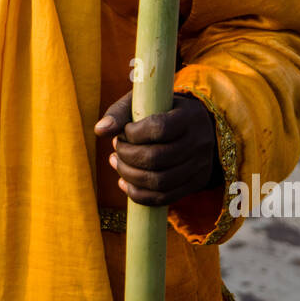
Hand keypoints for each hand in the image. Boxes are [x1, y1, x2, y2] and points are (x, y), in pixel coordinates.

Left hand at [94, 92, 220, 207]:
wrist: (197, 127)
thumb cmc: (162, 112)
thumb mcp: (144, 103)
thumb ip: (120, 113)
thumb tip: (99, 130)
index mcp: (189, 116)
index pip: (160, 128)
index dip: (134, 133)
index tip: (125, 131)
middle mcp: (199, 141)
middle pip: (157, 158)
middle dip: (127, 156)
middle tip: (116, 149)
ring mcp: (200, 165)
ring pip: (159, 181)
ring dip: (129, 175)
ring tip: (117, 163)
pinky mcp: (196, 183)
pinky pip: (164, 198)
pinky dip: (139, 194)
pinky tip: (124, 183)